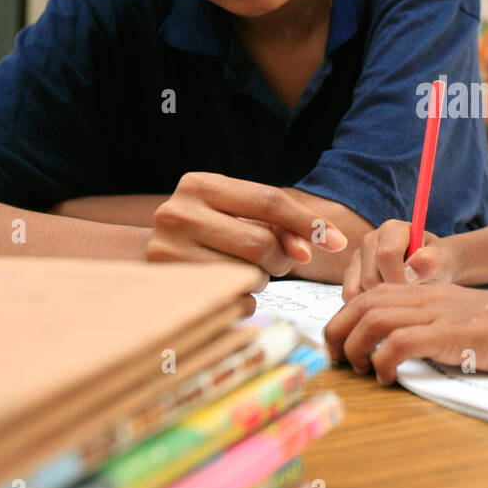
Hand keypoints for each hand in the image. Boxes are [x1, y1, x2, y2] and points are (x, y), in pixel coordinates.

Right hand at [145, 172, 347, 289]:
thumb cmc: (208, 232)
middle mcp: (175, 213)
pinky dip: (243, 301)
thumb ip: (279, 225)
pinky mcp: (170, 289)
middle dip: (280, 258)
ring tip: (237, 269)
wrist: (147, 256)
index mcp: (199, 184)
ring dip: (260, 279)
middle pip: (261, 243)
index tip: (339, 242)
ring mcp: (165, 252)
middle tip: (273, 261)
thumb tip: (307, 252)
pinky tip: (224, 289)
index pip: (269, 201)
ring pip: (249, 276)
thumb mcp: (239, 215)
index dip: (309, 223)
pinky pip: (234, 302)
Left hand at [323, 283, 487, 384]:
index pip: (372, 293)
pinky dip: (383, 361)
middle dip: (337, 331)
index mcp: (429, 293)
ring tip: (359, 370)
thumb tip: (406, 348)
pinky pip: (399, 342)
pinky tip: (388, 377)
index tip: (339, 342)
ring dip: (355, 347)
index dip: (346, 316)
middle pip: (363, 303)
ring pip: (374, 319)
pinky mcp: (449, 335)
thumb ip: (435, 325)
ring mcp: (437, 314)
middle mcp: (428, 298)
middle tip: (335, 359)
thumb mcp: (464, 318)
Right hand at [341, 219, 462, 301]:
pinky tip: (387, 304)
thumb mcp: (443, 262)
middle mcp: (371, 240)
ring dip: (378, 302)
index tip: (412, 293)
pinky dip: (366, 306)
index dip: (398, 279)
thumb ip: (432, 262)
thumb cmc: (437, 263)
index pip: (386, 255)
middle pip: (369, 277)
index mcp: (393, 229)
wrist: (431, 269)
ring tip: (399, 300)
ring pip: (356, 290)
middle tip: (408, 300)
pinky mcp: (350, 275)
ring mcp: (358, 258)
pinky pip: (350, 297)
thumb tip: (411, 271)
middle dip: (390, 294)